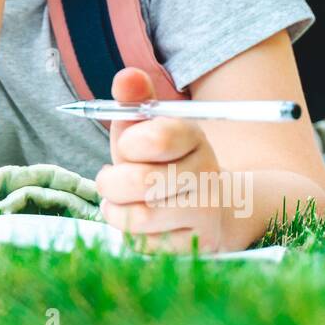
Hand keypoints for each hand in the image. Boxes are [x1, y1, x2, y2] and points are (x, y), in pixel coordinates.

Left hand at [94, 68, 232, 253]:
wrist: (213, 206)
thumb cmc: (164, 162)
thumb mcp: (148, 128)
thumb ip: (134, 101)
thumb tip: (126, 77)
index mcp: (193, 137)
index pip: (157, 137)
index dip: (129, 143)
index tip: (128, 146)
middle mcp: (207, 174)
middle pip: (140, 182)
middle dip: (111, 181)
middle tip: (110, 178)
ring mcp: (207, 214)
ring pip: (138, 218)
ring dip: (115, 209)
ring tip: (119, 201)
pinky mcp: (199, 247)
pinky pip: (143, 245)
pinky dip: (129, 234)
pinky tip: (138, 223)